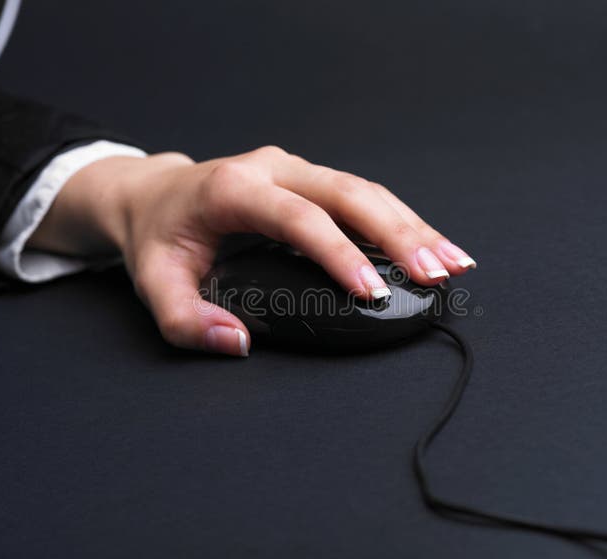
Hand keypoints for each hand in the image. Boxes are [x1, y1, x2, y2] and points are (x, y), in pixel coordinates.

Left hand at [28, 146, 475, 355]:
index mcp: (233, 189)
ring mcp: (295, 169)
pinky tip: (429, 244)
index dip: (341, 254)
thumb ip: (187, 321)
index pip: (299, 218)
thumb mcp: (155, 284)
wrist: (155, 194)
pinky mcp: (309, 178)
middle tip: (438, 274)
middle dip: (400, 234)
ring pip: (365, 190)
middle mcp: (272, 168)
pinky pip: (362, 194)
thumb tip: (238, 343)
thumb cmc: (158, 238)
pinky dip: (400, 219)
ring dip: (412, 226)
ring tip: (451, 263)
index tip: (373, 293)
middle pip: (349, 193)